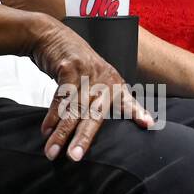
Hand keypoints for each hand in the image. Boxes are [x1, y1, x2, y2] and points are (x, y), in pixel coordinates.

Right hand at [34, 20, 154, 161]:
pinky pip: (59, 97)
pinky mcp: (68, 68)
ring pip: (73, 109)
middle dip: (84, 137)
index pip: (127, 100)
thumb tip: (96, 129)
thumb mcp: (94, 78)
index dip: (137, 112)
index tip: (147, 124)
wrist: (51, 35)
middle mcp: (102, 78)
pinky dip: (51, 115)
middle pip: (94, 113)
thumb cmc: (73, 62)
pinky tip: (46, 130)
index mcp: (114, 82)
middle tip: (75, 157)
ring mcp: (85, 72)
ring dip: (60, 132)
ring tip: (53, 151)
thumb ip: (100, 100)